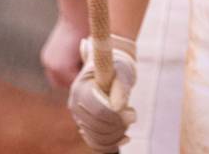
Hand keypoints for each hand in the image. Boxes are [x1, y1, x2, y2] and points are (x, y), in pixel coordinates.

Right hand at [41, 14, 85, 88]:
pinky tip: (71, 61)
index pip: (73, 84)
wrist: (75, 16)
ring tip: (78, 68)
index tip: (90, 81)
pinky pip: (53, 69)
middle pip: (62, 84)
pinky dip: (61, 69)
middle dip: (72, 82)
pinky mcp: (46, 55)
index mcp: (63, 68)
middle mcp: (52, 67)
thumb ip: (86, 69)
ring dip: (65, 76)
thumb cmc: (88, 34)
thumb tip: (89, 78)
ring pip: (56, 78)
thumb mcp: (89, 55)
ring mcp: (47, 61)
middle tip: (83, 77)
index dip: (82, 82)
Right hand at [68, 35, 136, 152]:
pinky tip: (124, 138)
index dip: (117, 116)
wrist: (111, 67)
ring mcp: (78, 116)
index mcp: (82, 87)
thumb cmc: (118, 66)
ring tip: (128, 122)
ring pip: (96, 137)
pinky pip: (95, 142)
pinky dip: (110, 143)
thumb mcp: (122, 70)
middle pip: (97, 127)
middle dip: (118, 126)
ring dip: (116, 135)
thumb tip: (118, 108)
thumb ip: (120, 87)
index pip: (99, 112)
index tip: (133, 114)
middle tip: (132, 115)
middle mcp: (75, 103)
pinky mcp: (83, 124)